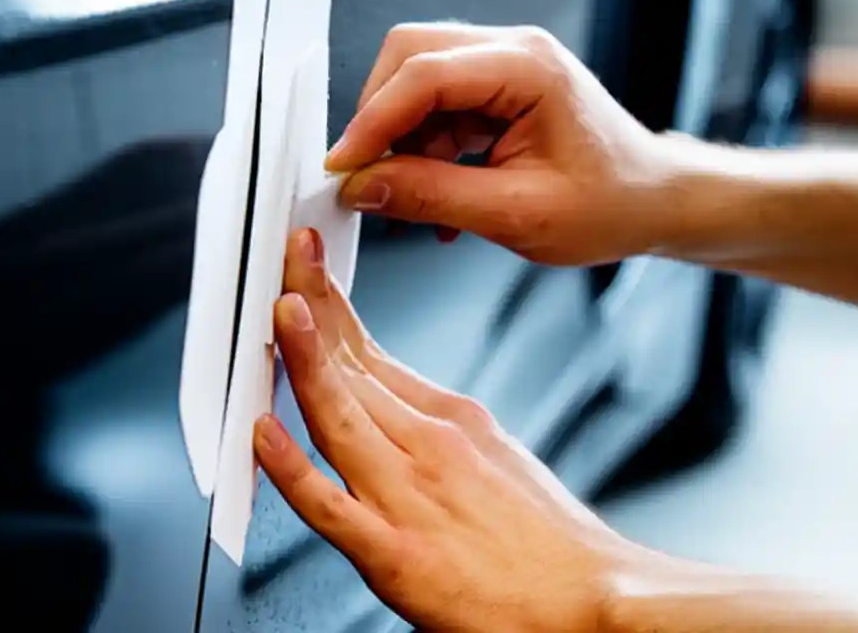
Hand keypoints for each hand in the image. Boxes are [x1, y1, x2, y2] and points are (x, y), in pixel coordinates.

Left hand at [253, 229, 652, 632]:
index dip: (329, 307)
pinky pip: (329, 507)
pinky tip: (263, 436)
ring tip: (280, 311)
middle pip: (352, 369)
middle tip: (284, 259)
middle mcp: (430, 449)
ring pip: (338, 417)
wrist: (595, 607)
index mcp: (456, 421)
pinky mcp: (395, 558)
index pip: (372, 352)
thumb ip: (443, 424)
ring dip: (305, 360)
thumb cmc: (548, 545)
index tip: (304, 270)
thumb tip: (388, 389)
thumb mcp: (502, 456)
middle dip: (312, 307)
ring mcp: (409, 500)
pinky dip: (292, 469)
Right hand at [325, 23, 675, 265]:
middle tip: (368, 176)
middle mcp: (513, 52)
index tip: (346, 167)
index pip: (423, 74)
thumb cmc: (611, 203)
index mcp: (528, 69)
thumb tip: (367, 187)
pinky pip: (437, 109)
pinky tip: (438, 198)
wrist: (652, 201)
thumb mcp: (516, 214)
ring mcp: (504, 67)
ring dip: (403, 144)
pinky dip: (424, 154)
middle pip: (410, 58)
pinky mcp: (497, 91)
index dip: (373, 121)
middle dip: (379, 120)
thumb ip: (433, 197)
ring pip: (417, 85)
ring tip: (417, 201)